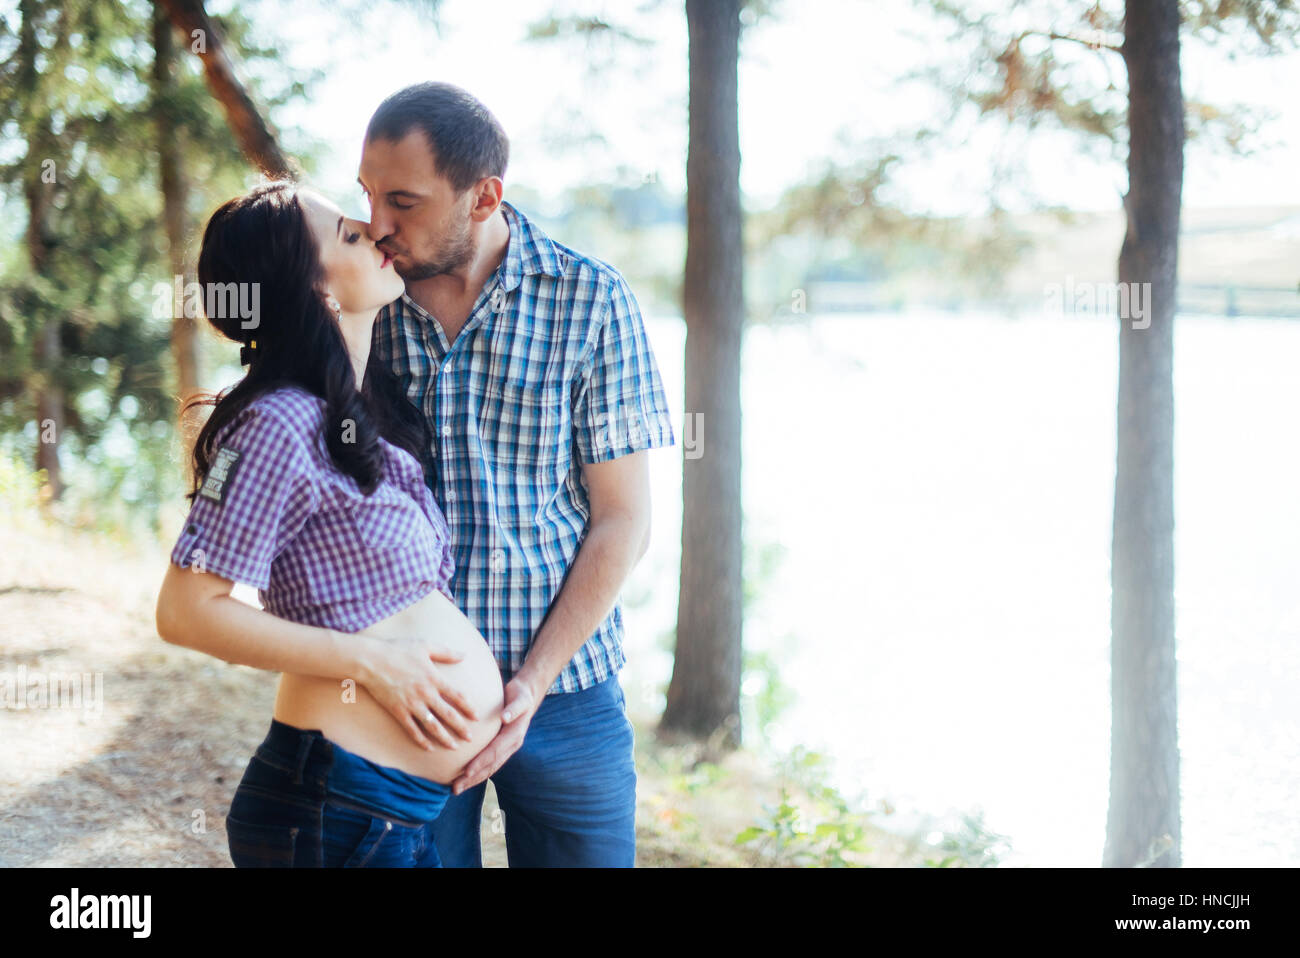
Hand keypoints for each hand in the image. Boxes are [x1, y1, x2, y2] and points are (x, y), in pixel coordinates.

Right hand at [355, 635, 478, 750]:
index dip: (468, 708)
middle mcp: (426, 693)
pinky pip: (412, 729)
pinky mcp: (398, 711)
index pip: (457, 696)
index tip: (476, 717)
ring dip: (444, 737)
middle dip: (460, 728)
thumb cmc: (398, 650)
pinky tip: (428, 747)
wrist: (371, 660)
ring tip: (453, 747)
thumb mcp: (425, 646)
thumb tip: (464, 654)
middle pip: (448, 714)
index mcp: (434, 678)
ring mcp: (411, 704)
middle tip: (470, 739)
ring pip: (432, 725)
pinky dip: (420, 739)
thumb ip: (446, 652)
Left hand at [450, 676, 541, 794]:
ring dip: (472, 780)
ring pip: (489, 768)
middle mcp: (511, 746)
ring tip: (455, 789)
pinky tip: (463, 777)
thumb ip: (514, 708)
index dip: (481, 762)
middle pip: (491, 766)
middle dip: (473, 778)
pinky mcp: (501, 748)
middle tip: (455, 788)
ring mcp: (506, 749)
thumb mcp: (521, 699)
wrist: (527, 696)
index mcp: (515, 736)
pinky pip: (488, 763)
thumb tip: (505, 717)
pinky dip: (476, 772)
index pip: (495, 752)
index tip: (466, 772)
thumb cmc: (521, 696)